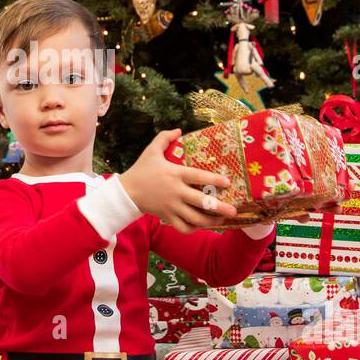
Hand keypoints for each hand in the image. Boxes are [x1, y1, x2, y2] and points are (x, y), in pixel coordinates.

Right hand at [119, 129, 237, 232]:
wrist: (126, 191)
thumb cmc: (141, 170)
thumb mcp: (151, 150)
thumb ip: (165, 138)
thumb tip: (179, 130)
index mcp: (175, 174)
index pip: (198, 176)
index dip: (214, 180)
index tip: (228, 182)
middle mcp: (176, 191)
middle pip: (201, 202)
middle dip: (219, 208)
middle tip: (233, 210)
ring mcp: (172, 206)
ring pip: (195, 218)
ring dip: (210, 222)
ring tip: (222, 221)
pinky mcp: (167, 217)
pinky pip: (183, 227)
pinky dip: (193, 229)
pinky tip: (201, 226)